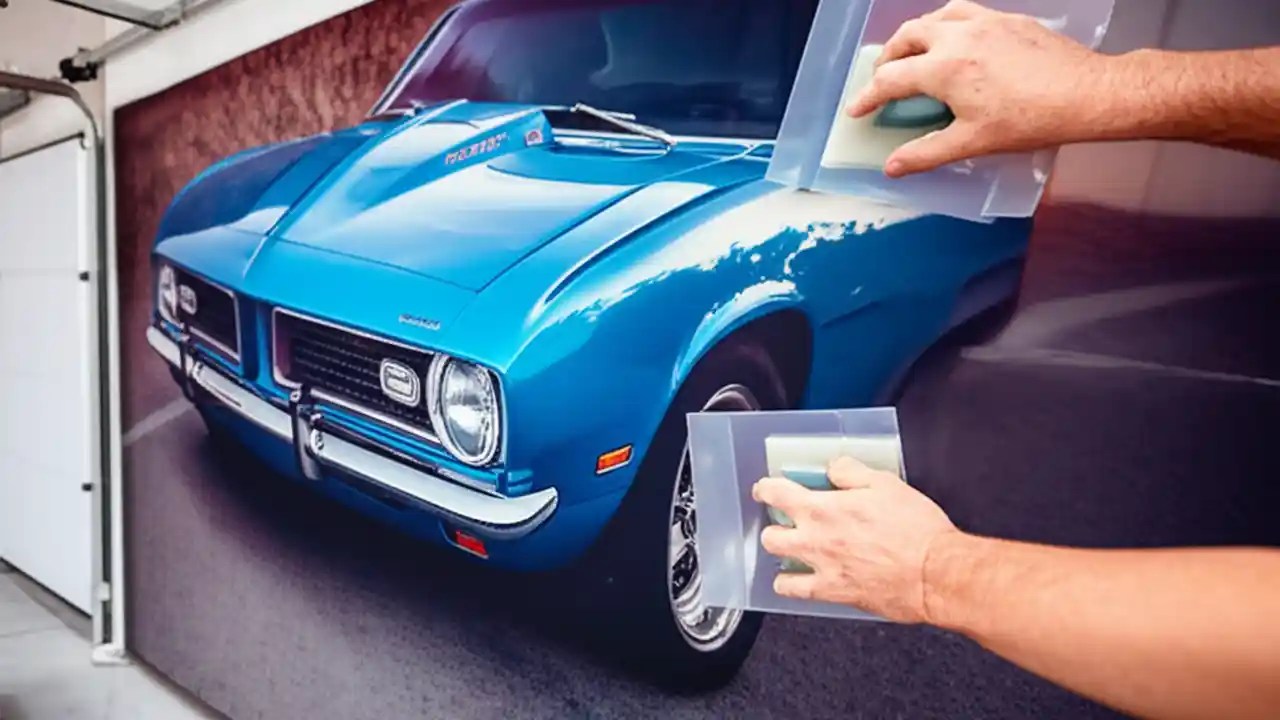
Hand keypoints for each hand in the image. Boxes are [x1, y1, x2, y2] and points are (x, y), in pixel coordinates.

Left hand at [752, 456, 959, 623]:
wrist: (934, 572)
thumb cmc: (916, 531)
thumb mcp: (886, 484)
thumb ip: (852, 472)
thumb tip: (834, 469)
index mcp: (825, 509)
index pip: (776, 494)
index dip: (766, 489)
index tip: (766, 489)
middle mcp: (816, 541)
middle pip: (769, 535)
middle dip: (772, 526)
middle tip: (783, 523)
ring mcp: (822, 570)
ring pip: (777, 567)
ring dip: (782, 558)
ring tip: (793, 551)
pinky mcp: (834, 594)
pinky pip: (796, 593)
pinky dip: (793, 587)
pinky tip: (802, 580)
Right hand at [847, 0, 1110, 176]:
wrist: (1085, 94)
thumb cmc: (1030, 120)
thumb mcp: (972, 143)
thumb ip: (926, 154)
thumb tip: (893, 167)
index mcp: (944, 69)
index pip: (890, 79)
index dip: (868, 96)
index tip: (857, 109)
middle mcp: (958, 37)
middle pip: (906, 38)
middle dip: (887, 58)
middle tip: (882, 78)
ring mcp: (984, 23)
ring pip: (934, 17)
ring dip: (914, 34)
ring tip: (911, 52)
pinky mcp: (1007, 20)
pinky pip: (964, 11)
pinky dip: (946, 22)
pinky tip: (954, 36)